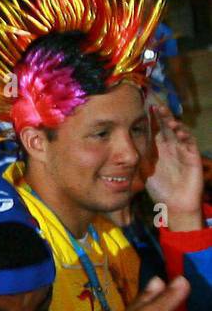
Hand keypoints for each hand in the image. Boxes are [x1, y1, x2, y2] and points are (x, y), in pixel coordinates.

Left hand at [145, 105, 203, 230]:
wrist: (174, 204)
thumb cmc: (159, 189)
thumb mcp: (143, 171)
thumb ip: (135, 160)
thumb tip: (117, 153)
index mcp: (159, 148)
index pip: (155, 129)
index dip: (151, 119)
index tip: (143, 108)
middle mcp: (172, 146)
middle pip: (168, 126)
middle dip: (163, 115)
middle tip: (156, 106)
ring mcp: (183, 150)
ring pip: (179, 131)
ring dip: (174, 123)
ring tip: (166, 117)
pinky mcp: (193, 157)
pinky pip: (190, 143)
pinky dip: (185, 136)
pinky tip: (178, 132)